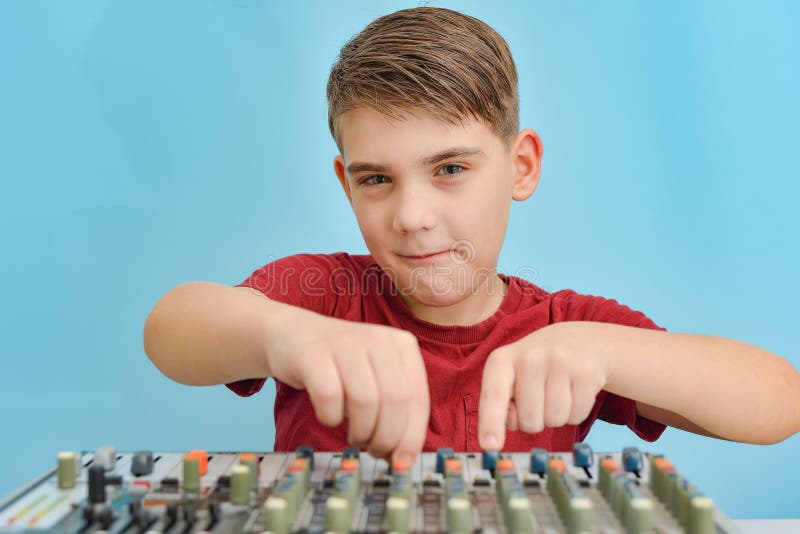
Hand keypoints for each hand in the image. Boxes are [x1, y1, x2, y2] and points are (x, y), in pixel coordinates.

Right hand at [267, 310, 429, 462]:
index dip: (412, 437)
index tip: (402, 462)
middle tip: (373, 451)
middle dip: (386, 438)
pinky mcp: (314, 354)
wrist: (293, 335)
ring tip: (354, 436)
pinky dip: (330, 417)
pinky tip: (329, 416)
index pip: (418, 399)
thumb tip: (403, 459)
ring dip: (360, 432)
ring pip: (366, 402)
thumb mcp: (376, 380)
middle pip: (396, 401)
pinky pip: (329, 397)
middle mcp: (378, 338)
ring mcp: (346, 343)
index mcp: (402, 345)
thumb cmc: (340, 368)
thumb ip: (396, 413)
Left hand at [478, 322, 608, 449]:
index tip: (490, 446)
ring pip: (555, 421)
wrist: (580, 341)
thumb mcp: (510, 376)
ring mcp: (560, 362)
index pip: (493, 395)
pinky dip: (575, 412)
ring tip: (556, 391)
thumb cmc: (536, 367)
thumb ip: (501, 401)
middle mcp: (529, 357)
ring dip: (555, 416)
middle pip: (529, 421)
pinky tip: (573, 391)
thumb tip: (510, 423)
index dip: (491, 423)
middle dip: (534, 421)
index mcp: (502, 359)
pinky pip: (577, 416)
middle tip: (539, 397)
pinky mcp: (586, 372)